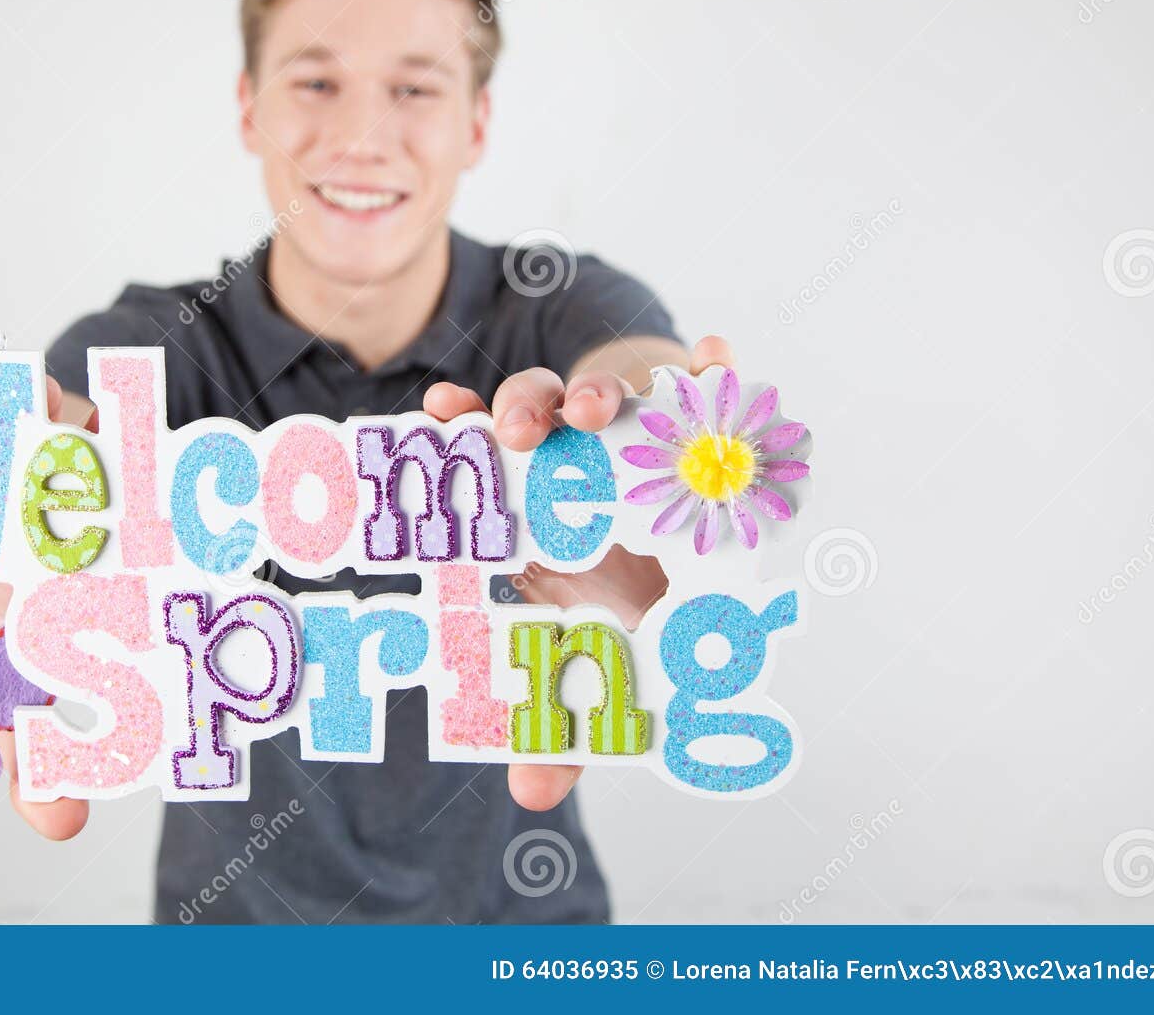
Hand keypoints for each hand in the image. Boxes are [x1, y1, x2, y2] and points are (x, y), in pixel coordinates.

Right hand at [0, 375, 88, 839]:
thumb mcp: (11, 708)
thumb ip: (32, 758)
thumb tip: (65, 824)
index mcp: (53, 550)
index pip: (83, 497)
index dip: (101, 467)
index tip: (105, 451)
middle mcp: (3, 515)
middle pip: (23, 449)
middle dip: (31, 423)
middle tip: (46, 423)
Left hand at [422, 335, 734, 810]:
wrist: (686, 549)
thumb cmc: (625, 598)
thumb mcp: (596, 659)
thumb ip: (563, 719)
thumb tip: (531, 800)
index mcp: (534, 501)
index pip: (485, 455)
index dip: (459, 430)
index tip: (434, 411)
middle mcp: (573, 458)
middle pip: (533, 416)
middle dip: (518, 411)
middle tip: (512, 433)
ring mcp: (634, 437)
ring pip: (601, 397)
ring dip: (592, 393)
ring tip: (594, 411)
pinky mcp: (700, 425)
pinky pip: (703, 390)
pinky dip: (710, 370)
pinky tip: (719, 353)